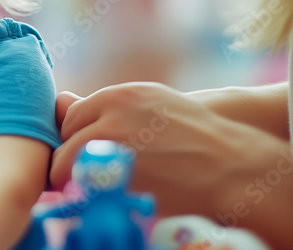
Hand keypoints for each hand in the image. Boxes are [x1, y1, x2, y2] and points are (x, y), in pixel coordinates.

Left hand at [51, 82, 284, 216]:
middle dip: (70, 154)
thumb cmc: (192, 136)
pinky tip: (103, 196)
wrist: (232, 166)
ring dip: (72, 174)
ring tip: (89, 186)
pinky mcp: (120, 177)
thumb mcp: (149, 106)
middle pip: (67, 136)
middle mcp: (112, 116)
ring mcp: (114, 147)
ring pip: (68, 160)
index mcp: (119, 95)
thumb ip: (106, 108)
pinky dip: (88, 191)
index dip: (74, 135)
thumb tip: (60, 101)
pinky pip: (85, 184)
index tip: (81, 151)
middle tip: (80, 172)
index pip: (72, 114)